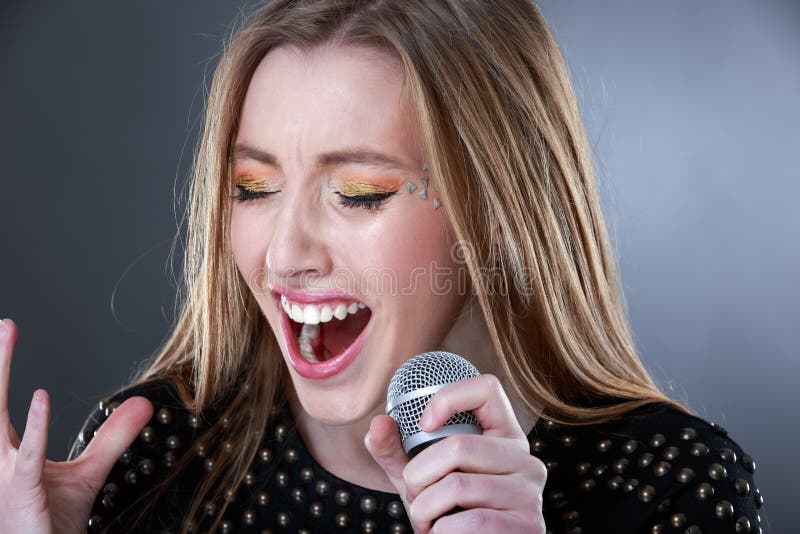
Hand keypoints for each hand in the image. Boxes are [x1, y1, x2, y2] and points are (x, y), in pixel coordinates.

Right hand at [0, 318, 153, 533]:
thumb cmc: (53, 522)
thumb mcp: (89, 472)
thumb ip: (112, 437)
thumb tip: (144, 404)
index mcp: (10, 454)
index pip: (1, 404)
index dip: (4, 367)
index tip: (7, 329)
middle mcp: (2, 461)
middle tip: (5, 324)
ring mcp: (7, 478)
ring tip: (6, 338)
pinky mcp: (22, 494)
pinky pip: (29, 457)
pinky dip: (35, 427)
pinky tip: (40, 396)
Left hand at [364, 373, 546, 532]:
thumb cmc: (447, 511)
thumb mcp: (419, 477)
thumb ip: (394, 450)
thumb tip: (378, 424)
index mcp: (504, 436)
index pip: (488, 387)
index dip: (450, 397)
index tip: (424, 424)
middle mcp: (525, 459)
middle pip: (459, 446)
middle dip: (419, 475)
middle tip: (414, 495)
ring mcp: (530, 494)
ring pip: (458, 486)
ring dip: (425, 509)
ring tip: (425, 519)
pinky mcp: (529, 526)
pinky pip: (471, 521)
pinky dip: (441, 532)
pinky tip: (442, 533)